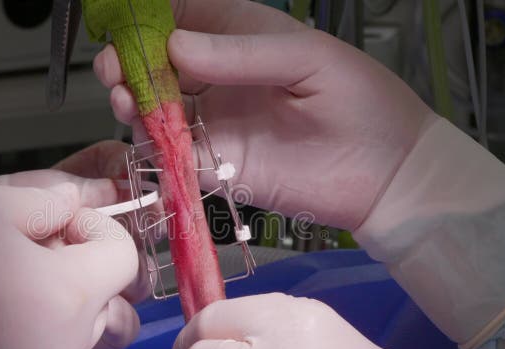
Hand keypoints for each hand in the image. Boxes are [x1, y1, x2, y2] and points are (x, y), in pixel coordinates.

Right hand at [0, 170, 148, 348]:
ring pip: (79, 341)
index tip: (59, 228)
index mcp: (66, 298)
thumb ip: (54, 197)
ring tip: (6, 297)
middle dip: (79, 274)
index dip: (96, 232)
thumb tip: (89, 196)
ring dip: (58, 314)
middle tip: (28, 259)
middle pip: (106, 304)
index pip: (123, 259)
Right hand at [94, 0, 436, 229]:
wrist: (389, 175)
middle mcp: (223, 78)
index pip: (184, 17)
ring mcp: (218, 123)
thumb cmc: (364, 103)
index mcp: (244, 38)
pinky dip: (155, 150)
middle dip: (130, 64)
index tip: (124, 29)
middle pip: (160, 65)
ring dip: (134, 105)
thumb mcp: (309, 60)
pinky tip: (149, 142)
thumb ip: (243, 53)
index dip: (149, 20)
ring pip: (159, 109)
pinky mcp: (219, 167)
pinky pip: (175, 157)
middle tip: (116, 73)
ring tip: (127, 104)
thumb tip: (177, 47)